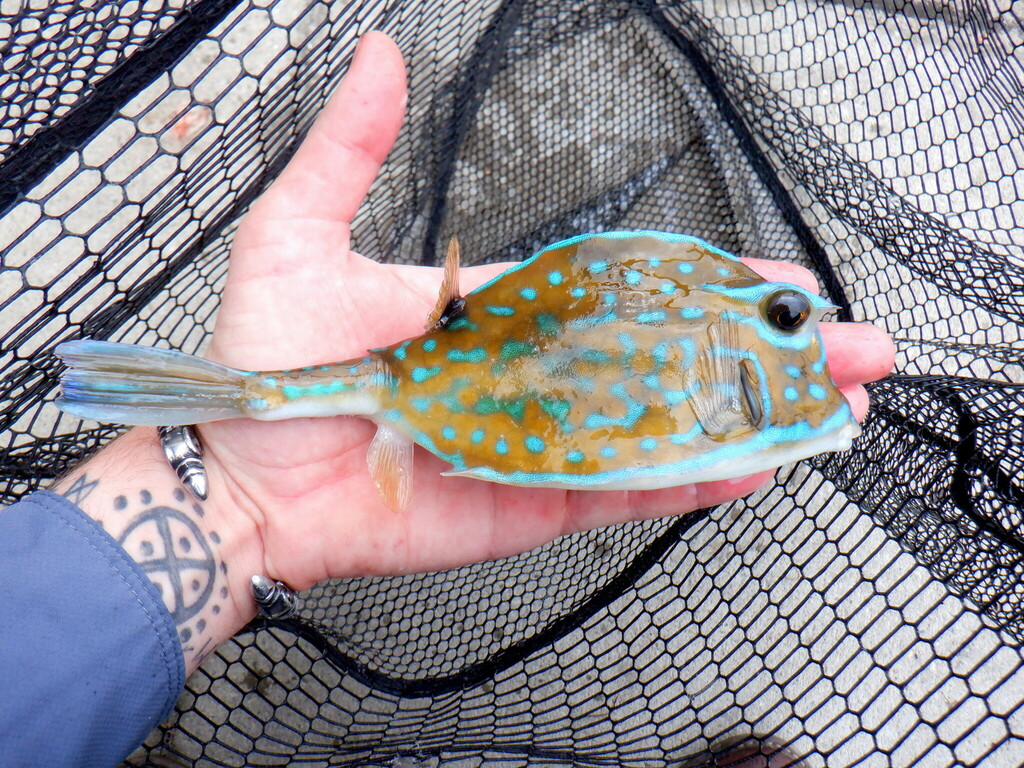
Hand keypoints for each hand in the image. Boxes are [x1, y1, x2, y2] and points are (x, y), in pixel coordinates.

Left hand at [199, 31, 894, 591]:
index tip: (774, 282)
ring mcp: (541, 442)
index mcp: (502, 310)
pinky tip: (757, 462)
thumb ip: (351, 151)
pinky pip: (620, 491)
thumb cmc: (265, 360)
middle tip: (845, 347)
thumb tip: (381, 55)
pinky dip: (689, 481)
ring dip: (746, 414)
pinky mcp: (531, 505)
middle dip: (758, 353)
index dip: (703, 285)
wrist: (241, 477)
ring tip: (827, 405)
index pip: (623, 290)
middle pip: (665, 359)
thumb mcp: (300, 235)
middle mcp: (535, 375)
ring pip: (659, 427)